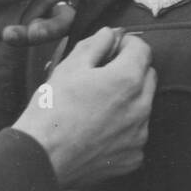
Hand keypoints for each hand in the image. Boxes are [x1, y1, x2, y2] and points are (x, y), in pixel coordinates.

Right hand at [15, 27, 155, 186]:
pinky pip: (136, 134)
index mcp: (127, 79)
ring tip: (96, 107)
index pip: (142, 49)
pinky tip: (98, 130)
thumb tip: (110, 34)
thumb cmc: (51, 110)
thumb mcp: (68, 67)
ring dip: (128, 101)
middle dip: (130, 70)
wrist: (42, 156)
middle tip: (101, 77)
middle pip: (148, 76)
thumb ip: (95, 45)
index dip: (125, 44)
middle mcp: (141, 106)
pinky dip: (123, 130)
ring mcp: (139, 134)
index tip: (112, 48)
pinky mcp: (133, 156)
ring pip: (143, 106)